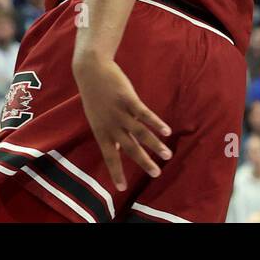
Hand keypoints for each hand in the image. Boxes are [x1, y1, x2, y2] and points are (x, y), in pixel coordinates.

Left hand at [72, 53, 171, 190]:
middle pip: (130, 148)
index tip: (122, 188)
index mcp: (101, 131)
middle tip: (156, 174)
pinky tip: (166, 131)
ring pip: (140, 133)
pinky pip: (144, 114)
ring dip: (155, 145)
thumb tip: (118, 147)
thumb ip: (109, 132)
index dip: (116, 172)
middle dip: (144, 162)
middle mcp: (111, 125)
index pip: (109, 156)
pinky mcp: (128, 99)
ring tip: (167, 154)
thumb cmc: (95, 95)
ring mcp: (120, 112)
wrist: (91, 71)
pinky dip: (156, 123)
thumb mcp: (97, 118)